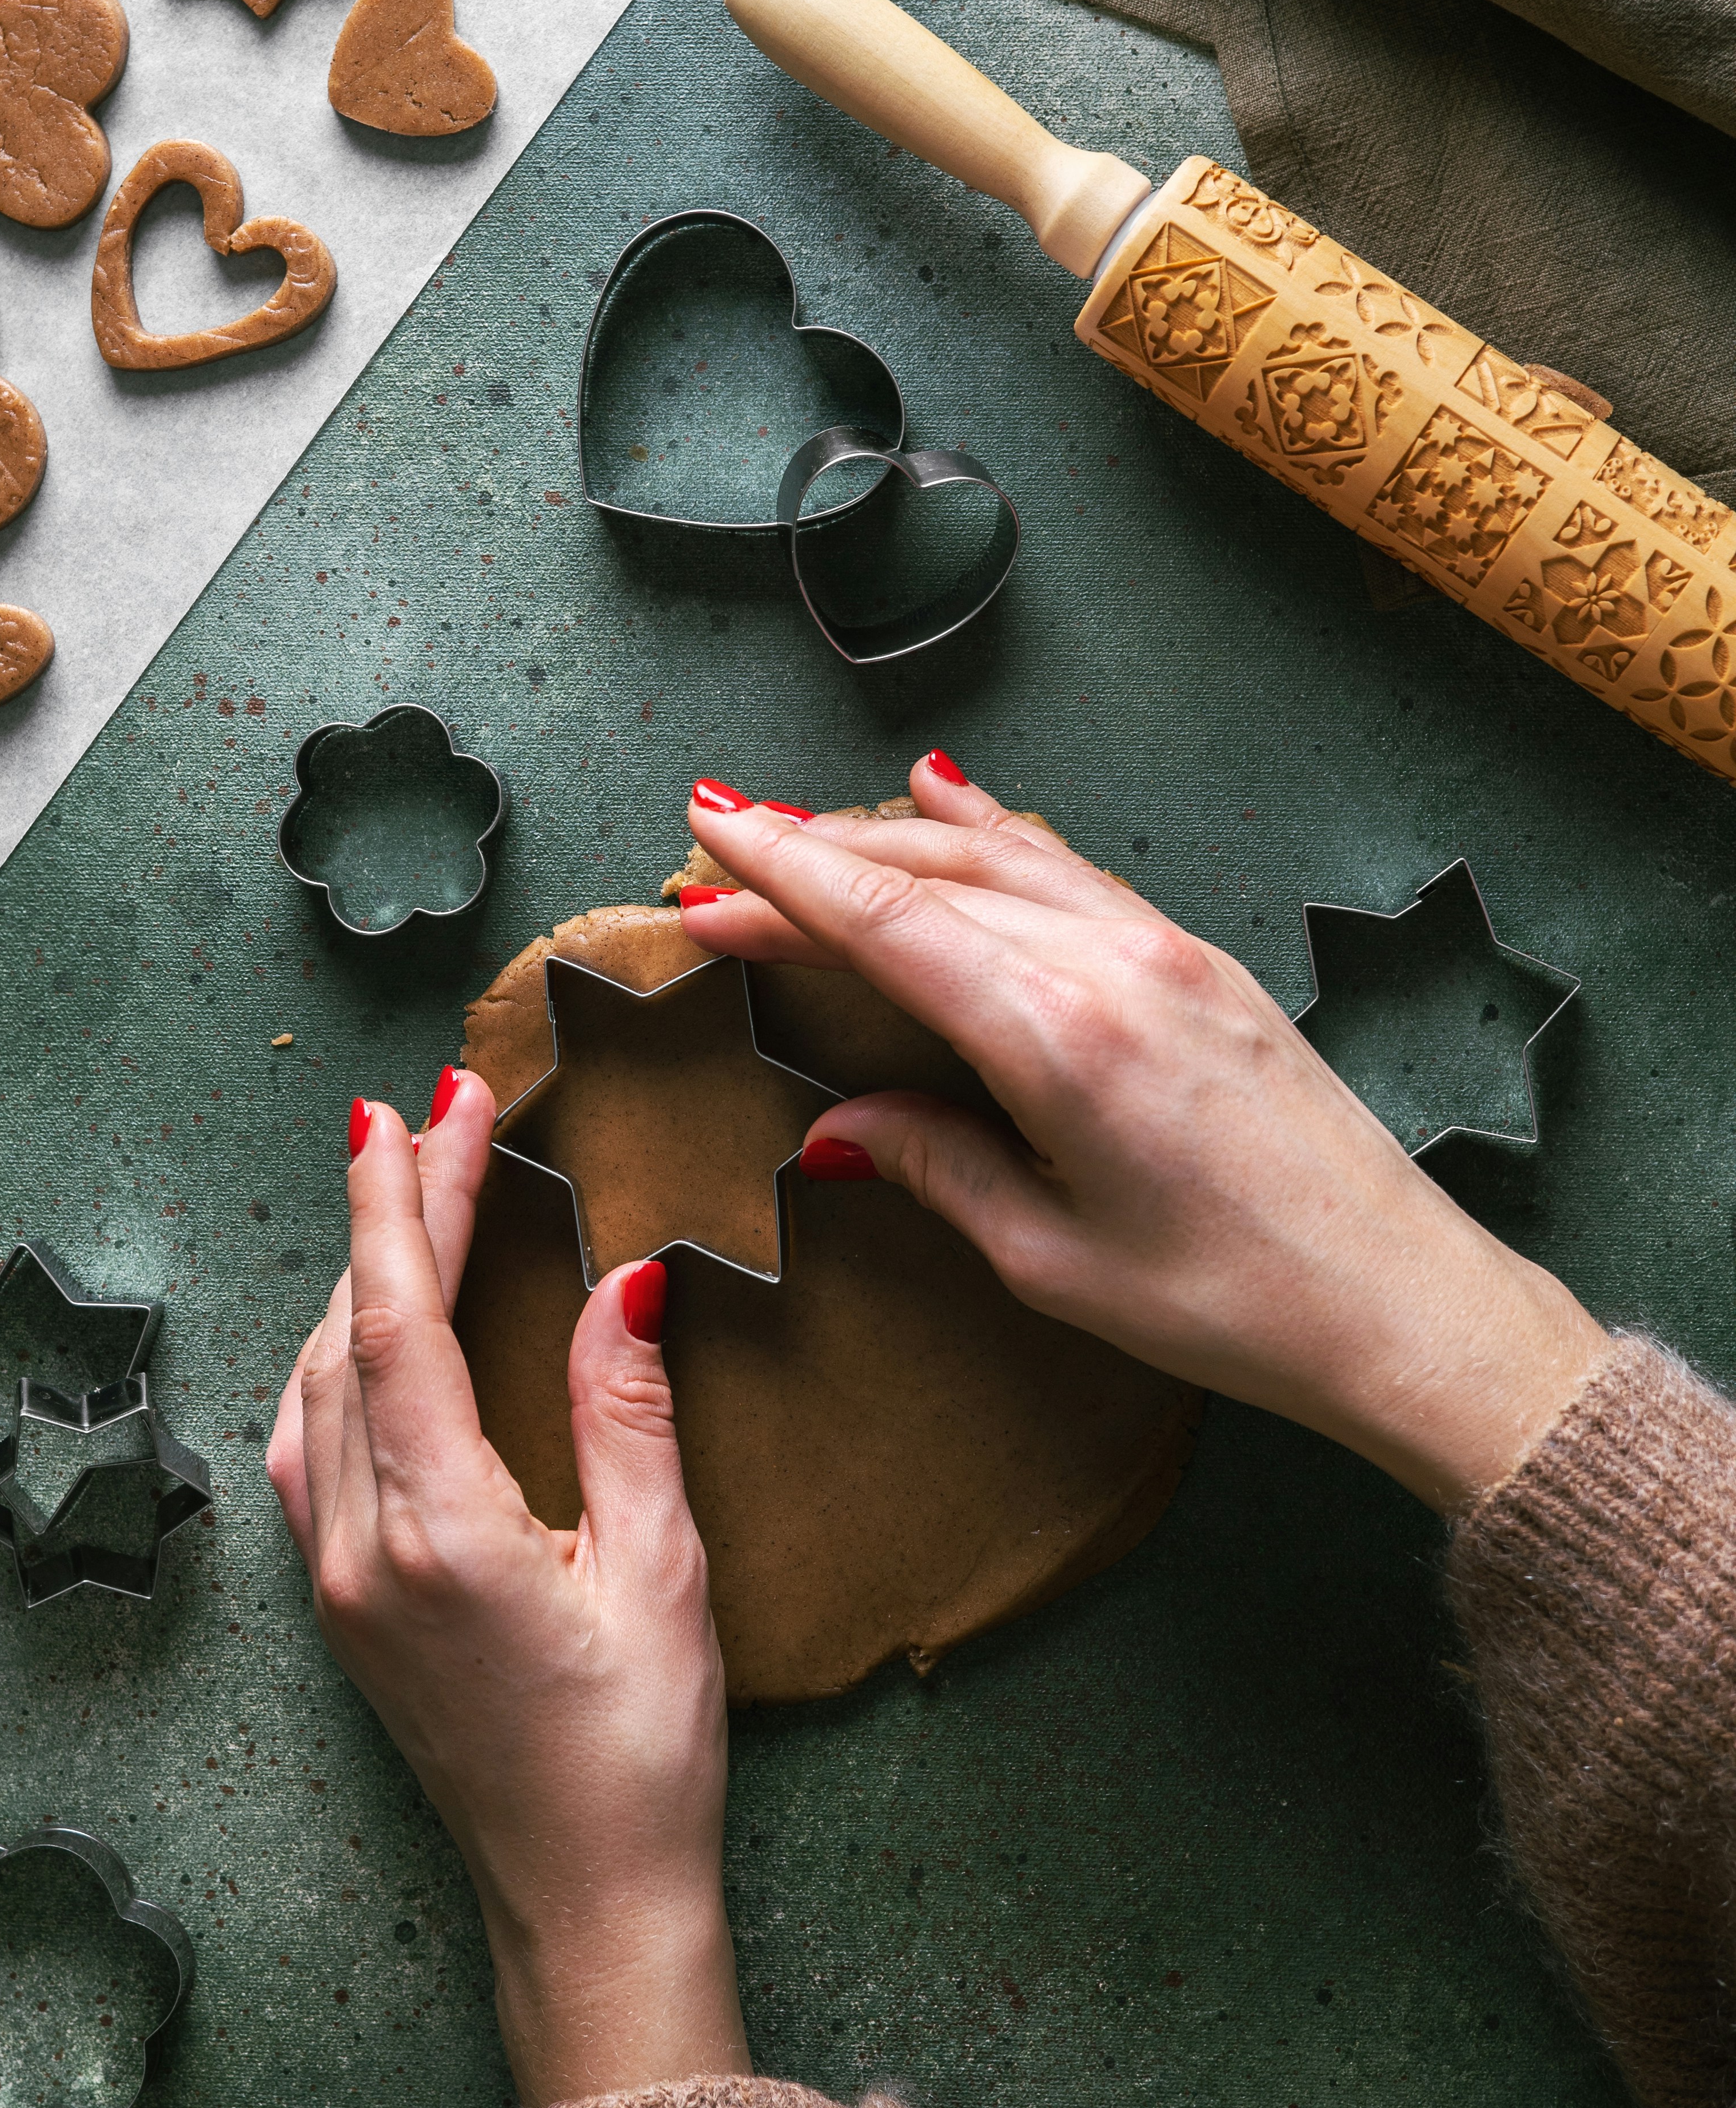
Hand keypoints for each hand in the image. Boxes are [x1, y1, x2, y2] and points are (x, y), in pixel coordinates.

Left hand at [266, 1069, 750, 2107]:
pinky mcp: (346, 1609)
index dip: (408, 1202)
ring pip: (315, 1388)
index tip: (424, 1106)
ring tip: (411, 1196)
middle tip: (436, 1115)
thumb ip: (626, 1416)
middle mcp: (360, 1550)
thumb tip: (625, 1281)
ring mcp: (339, 1584)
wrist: (584, 1908)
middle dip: (387, 1216)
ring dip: (356, 1283)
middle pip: (349, 1337)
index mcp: (437, 1533)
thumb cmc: (639, 1759)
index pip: (398, 1322)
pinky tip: (373, 1331)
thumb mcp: (660, 1573)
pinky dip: (340, 1361)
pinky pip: (311, 1449)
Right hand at [679, 757, 1610, 1510]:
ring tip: (802, 824)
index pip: (886, 920)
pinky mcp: (1203, 961)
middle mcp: (1112, 966)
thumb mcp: (1054, 1259)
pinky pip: (1070, 868)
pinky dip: (993, 834)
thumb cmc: (1236, 1306)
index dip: (780, 876)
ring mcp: (1166, 950)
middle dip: (810, 850)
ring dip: (890, 833)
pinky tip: (954, 802)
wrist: (1403, 1303)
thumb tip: (837, 1126)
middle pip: (927, 874)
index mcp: (1060, 1039)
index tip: (703, 836)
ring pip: (998, 856)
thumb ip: (936, 1168)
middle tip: (714, 838)